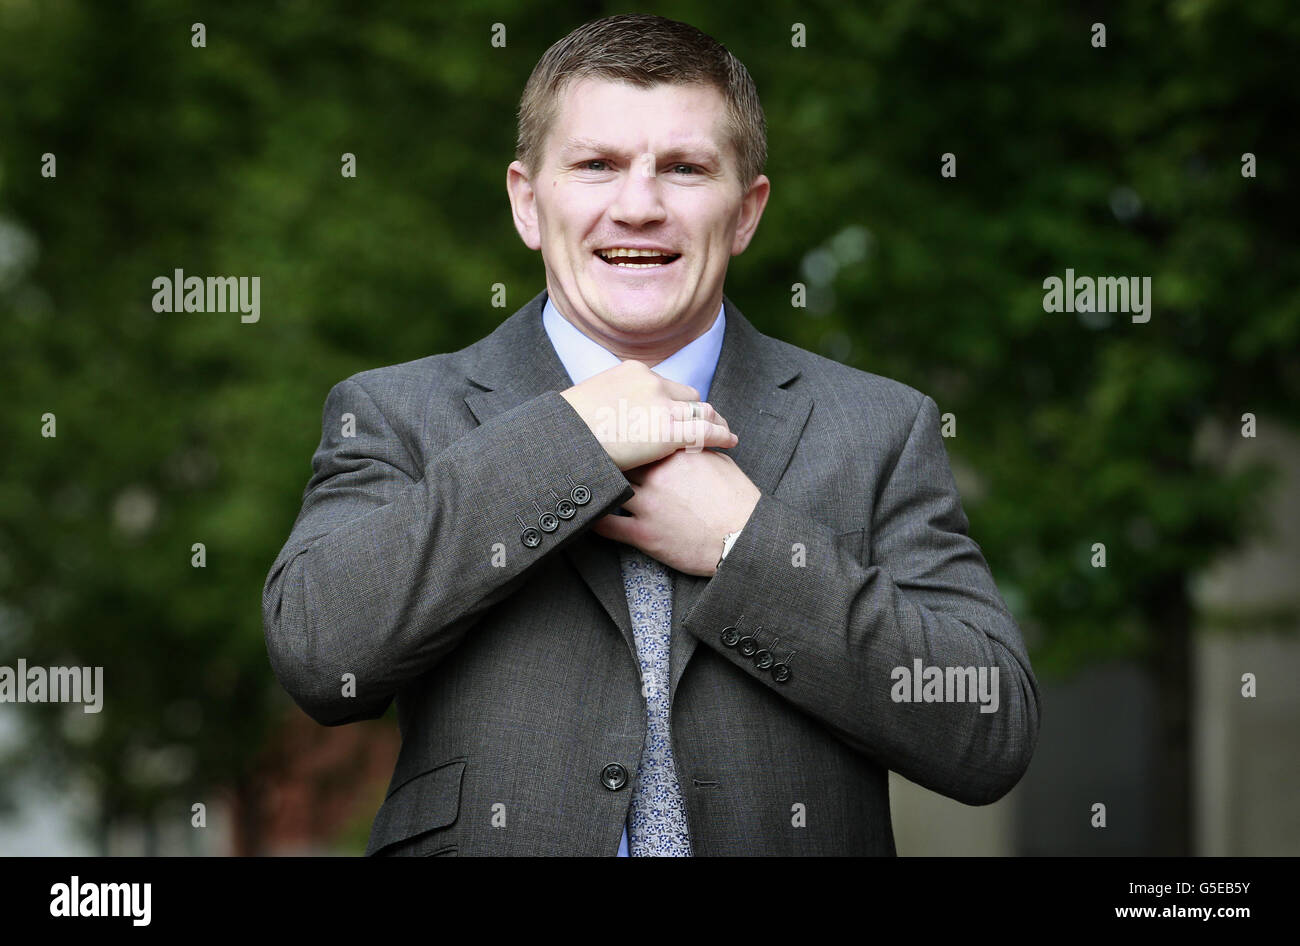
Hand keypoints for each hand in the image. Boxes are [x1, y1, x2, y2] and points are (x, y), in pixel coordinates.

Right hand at [560, 361, 736, 470]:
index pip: (666, 384)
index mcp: (633, 371)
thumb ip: (608, 401)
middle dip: (696, 409)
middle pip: (687, 394)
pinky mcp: (669, 432)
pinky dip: (722, 435)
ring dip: (713, 420)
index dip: (676, 400)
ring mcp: (662, 405)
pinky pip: (706, 431)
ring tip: (725, 431)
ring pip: (700, 410)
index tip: (681, 410)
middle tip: (709, 421)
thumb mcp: (588, 400)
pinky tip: (731, 441)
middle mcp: (652, 382)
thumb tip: (607, 413)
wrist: (564, 437)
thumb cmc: (567, 426)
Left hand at [591, 448, 760, 575]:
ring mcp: (648, 505)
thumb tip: (687, 438)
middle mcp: (657, 476)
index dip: (627, 441)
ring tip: (587, 482)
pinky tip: (590, 515)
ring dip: (601, 485)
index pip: (640, 439)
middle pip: (620, 460)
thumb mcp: (718, 462)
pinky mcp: (643, 534)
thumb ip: (696, 447)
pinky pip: (606, 525)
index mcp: (675, 455)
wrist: (743, 537)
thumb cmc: (737, 500)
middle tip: (594, 456)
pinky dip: (595, 519)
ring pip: (609, 488)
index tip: (617, 440)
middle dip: (610, 459)